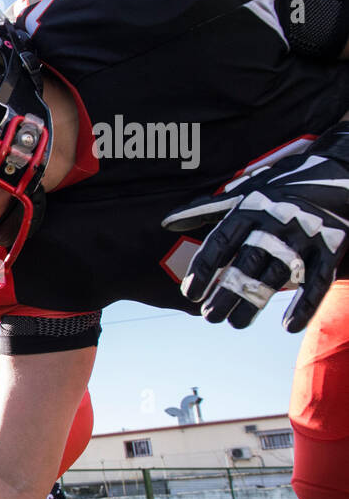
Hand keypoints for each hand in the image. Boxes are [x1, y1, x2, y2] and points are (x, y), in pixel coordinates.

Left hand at [162, 127, 348, 330]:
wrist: (340, 171)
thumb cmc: (281, 186)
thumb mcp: (243, 192)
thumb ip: (205, 209)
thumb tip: (167, 223)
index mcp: (250, 209)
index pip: (220, 242)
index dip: (203, 270)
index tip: (189, 294)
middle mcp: (275, 221)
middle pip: (246, 264)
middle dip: (226, 293)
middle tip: (209, 317)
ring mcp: (305, 235)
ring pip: (276, 276)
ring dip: (255, 303)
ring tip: (235, 324)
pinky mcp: (333, 246)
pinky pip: (318, 281)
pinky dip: (305, 305)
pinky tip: (288, 326)